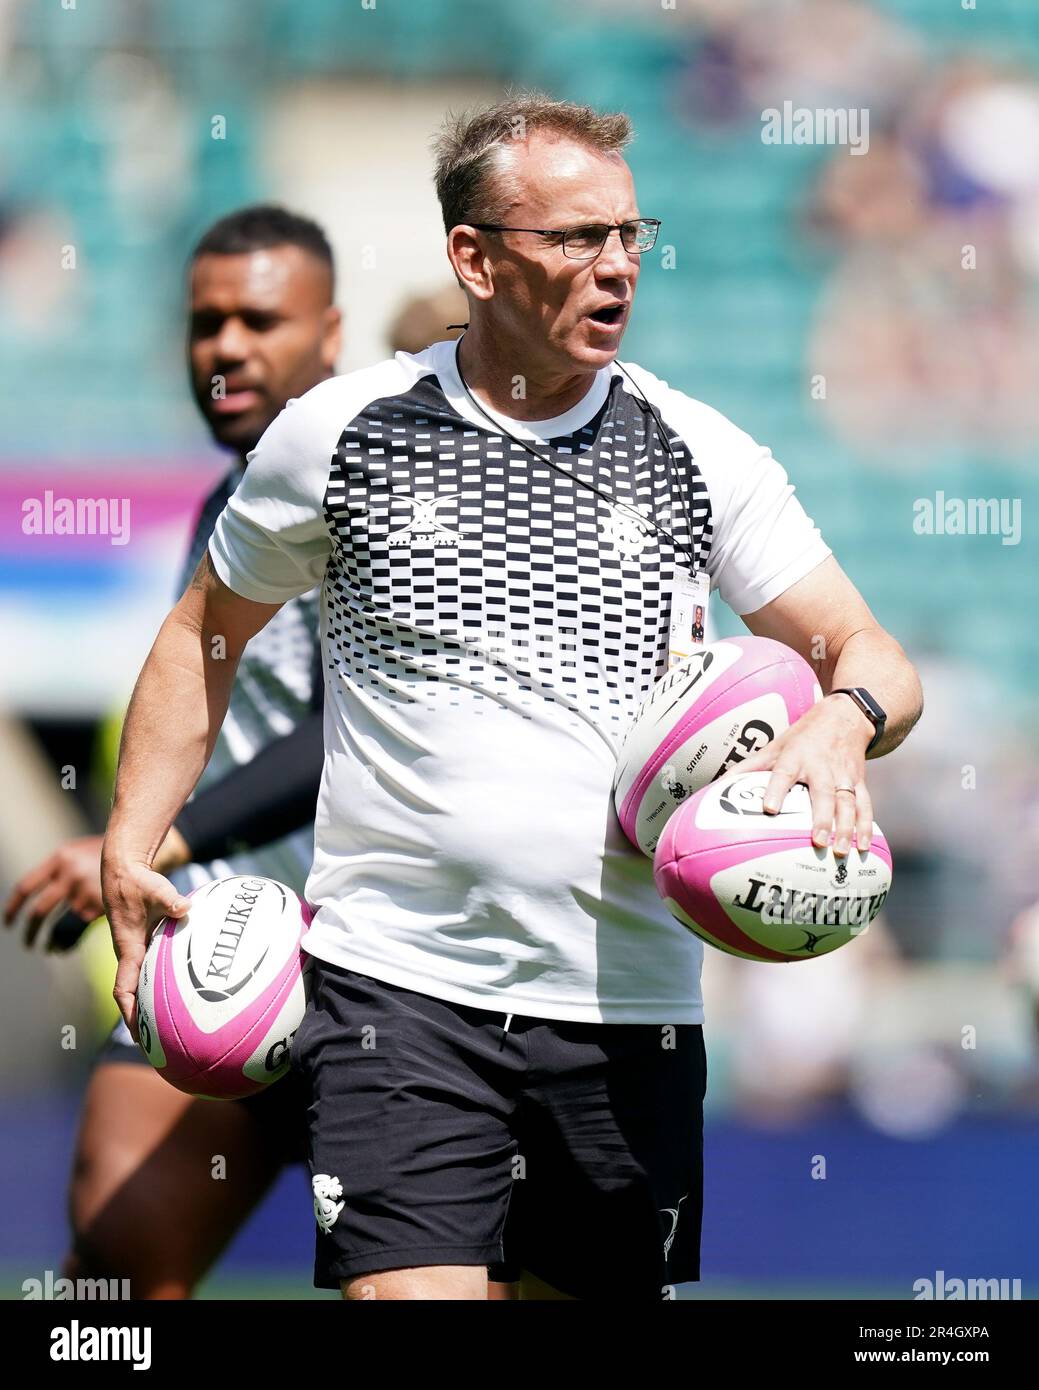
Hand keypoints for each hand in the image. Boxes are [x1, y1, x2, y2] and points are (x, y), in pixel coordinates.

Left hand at [3, 836, 104, 946]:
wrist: (135, 851)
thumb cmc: (101, 856)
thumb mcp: (75, 856)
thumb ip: (58, 876)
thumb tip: (39, 909)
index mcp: (60, 860)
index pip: (26, 887)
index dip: (14, 907)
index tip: (8, 923)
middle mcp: (69, 875)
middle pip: (40, 911)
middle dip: (31, 931)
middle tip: (28, 944)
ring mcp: (85, 891)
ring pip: (64, 920)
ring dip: (56, 936)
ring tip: (50, 947)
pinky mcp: (100, 905)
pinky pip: (82, 922)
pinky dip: (78, 929)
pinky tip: (79, 930)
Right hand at [101, 848, 189, 1039]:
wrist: (126, 870)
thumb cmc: (138, 881)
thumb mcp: (153, 888)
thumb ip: (169, 899)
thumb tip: (186, 907)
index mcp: (128, 949)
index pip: (123, 989)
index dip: (129, 1013)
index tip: (139, 1033)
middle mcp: (132, 955)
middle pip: (135, 996)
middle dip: (143, 1021)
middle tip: (161, 1046)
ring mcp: (140, 951)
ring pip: (145, 985)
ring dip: (154, 1006)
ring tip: (175, 1030)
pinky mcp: (150, 944)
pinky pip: (156, 971)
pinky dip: (165, 985)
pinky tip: (190, 993)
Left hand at [736, 694, 874, 856]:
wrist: (845, 716)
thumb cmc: (802, 736)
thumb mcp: (774, 746)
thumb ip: (748, 768)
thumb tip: (717, 787)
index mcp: (796, 757)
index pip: (783, 773)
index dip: (776, 790)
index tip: (769, 809)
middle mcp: (821, 766)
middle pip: (823, 793)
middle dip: (822, 818)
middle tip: (818, 841)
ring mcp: (843, 775)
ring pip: (848, 802)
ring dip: (847, 827)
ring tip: (841, 851)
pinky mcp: (859, 781)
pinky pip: (865, 805)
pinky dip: (867, 825)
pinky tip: (864, 847)